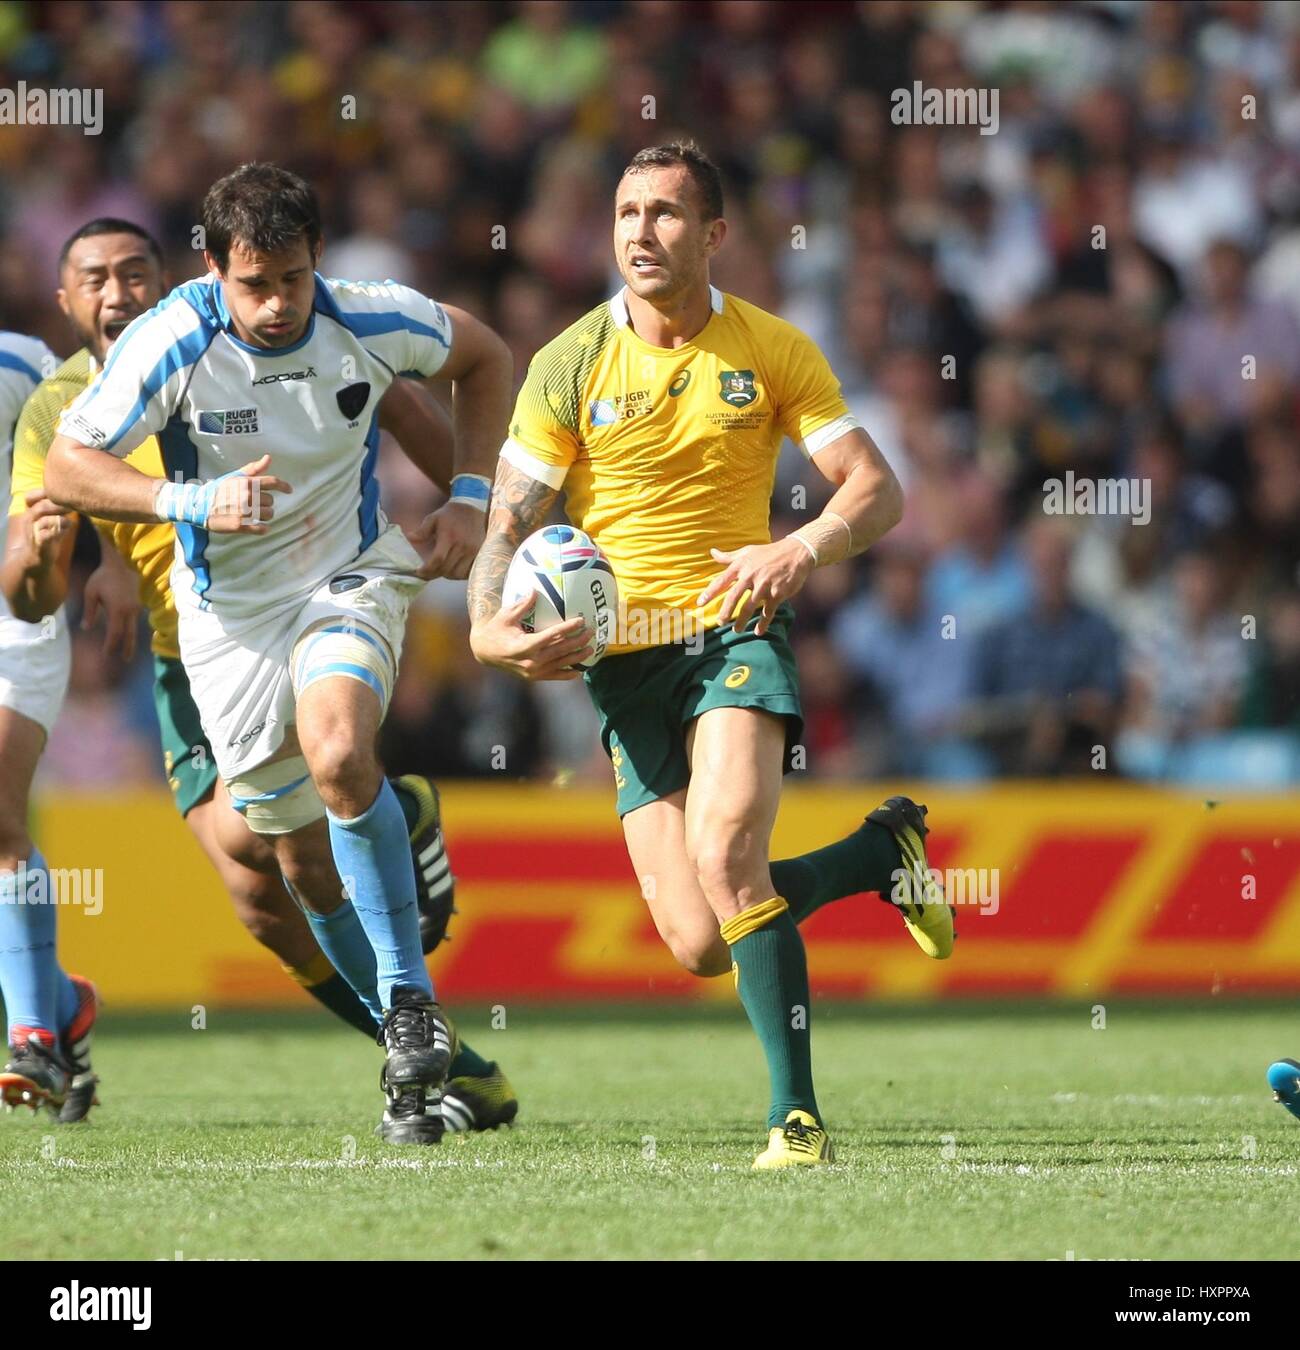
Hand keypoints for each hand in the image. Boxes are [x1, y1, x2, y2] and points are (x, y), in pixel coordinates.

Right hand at [20, 489, 74, 564]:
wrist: (37, 558)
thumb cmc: (48, 536)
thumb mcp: (52, 520)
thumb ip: (60, 510)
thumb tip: (77, 498)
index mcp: (30, 512)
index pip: (31, 496)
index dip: (46, 493)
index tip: (64, 494)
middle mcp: (28, 519)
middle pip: (42, 506)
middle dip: (59, 504)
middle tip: (74, 505)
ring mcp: (32, 531)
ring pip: (44, 520)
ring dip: (60, 518)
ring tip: (69, 520)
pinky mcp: (38, 543)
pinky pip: (47, 535)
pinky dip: (59, 531)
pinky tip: (66, 530)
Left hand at [83, 549, 139, 660]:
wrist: (120, 565)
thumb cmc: (102, 578)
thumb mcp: (90, 593)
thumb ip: (89, 612)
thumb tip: (86, 628)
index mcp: (117, 609)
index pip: (114, 632)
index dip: (111, 645)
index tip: (106, 654)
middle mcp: (129, 611)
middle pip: (129, 634)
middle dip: (127, 648)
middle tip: (125, 660)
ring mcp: (136, 608)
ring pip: (134, 629)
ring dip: (131, 641)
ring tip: (128, 651)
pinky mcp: (138, 605)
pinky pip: (134, 621)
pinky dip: (131, 631)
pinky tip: (128, 636)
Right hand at [161, 454, 291, 533]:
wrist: (199, 505)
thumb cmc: (218, 490)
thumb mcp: (235, 476)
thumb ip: (253, 469)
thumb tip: (269, 458)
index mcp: (246, 483)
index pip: (272, 482)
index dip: (284, 486)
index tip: (289, 490)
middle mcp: (247, 496)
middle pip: (271, 501)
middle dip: (265, 503)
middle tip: (254, 504)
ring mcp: (244, 511)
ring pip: (269, 515)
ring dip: (264, 515)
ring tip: (253, 514)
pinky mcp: (241, 525)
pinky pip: (262, 529)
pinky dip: (262, 528)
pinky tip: (258, 526)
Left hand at [407, 500, 485, 579]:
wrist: (475, 509)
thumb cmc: (453, 514)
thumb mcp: (435, 518)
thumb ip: (423, 530)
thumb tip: (410, 538)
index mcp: (450, 537)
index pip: (438, 559)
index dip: (427, 569)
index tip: (419, 572)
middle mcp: (463, 546)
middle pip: (446, 569)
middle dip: (434, 574)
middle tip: (426, 573)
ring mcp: (473, 552)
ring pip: (457, 574)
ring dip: (446, 575)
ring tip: (440, 570)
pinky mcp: (480, 556)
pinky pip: (468, 572)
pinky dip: (458, 574)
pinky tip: (452, 568)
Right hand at [469, 591, 593, 680]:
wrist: (484, 652)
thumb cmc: (496, 630)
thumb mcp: (506, 615)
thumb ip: (522, 604)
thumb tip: (535, 590)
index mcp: (524, 646)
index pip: (552, 636)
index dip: (568, 628)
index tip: (581, 621)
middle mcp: (530, 661)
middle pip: (560, 650)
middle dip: (578, 641)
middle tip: (591, 632)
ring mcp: (533, 672)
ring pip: (560, 664)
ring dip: (577, 657)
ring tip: (590, 649)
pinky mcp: (533, 677)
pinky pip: (554, 676)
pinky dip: (567, 674)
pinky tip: (579, 670)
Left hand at [696, 537, 814, 635]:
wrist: (796, 553)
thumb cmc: (768, 553)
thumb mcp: (747, 551)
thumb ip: (729, 557)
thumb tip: (712, 552)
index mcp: (741, 566)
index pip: (721, 581)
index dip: (710, 593)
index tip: (699, 604)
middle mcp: (751, 575)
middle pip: (734, 597)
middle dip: (725, 612)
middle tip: (720, 622)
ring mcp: (765, 585)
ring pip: (749, 607)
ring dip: (742, 621)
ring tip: (736, 630)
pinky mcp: (778, 593)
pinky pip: (768, 612)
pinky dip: (763, 623)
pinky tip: (758, 632)